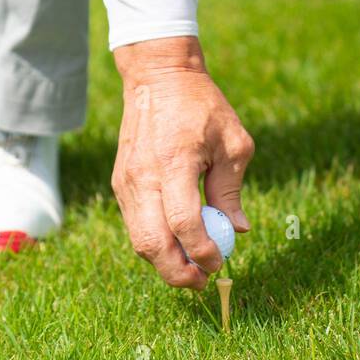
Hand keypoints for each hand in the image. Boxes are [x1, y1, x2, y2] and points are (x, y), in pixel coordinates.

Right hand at [112, 37, 253, 288]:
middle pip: (153, 243)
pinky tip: (177, 245)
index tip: (221, 262)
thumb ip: (232, 189)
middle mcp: (144, 177)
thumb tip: (238, 230)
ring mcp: (127, 181)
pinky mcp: (121, 183)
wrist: (159, 78)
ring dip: (165, 263)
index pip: (184, 222)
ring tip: (193, 269)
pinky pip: (135, 225)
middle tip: (203, 281)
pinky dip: (154, 244)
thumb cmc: (203, 106)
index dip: (203, 250)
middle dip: (178, 272)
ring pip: (139, 240)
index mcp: (175, 163)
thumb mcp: (232, 143)